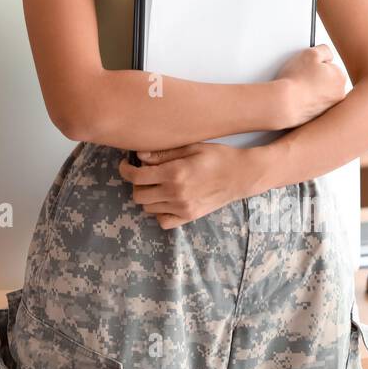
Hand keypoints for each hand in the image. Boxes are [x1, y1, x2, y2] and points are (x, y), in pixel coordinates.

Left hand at [117, 142, 259, 230]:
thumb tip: (139, 156)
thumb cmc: (217, 156)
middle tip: (144, 174)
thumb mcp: (191, 147)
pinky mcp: (189, 217)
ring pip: (148, 208)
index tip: (125, 165)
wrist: (242, 176)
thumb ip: (164, 153)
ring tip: (155, 185)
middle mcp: (176, 193)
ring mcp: (182, 208)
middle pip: (138, 194)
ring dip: (146, 196)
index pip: (136, 177)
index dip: (125, 170)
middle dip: (135, 183)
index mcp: (174, 173)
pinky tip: (165, 200)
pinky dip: (158, 212)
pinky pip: (163, 221)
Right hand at [274, 45, 347, 127]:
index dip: (315, 64)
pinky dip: (306, 101)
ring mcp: (329, 107)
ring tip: (297, 88)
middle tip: (300, 77)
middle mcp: (339, 94)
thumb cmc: (296, 79)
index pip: (329, 65)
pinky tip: (296, 98)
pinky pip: (312, 104)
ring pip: (319, 92)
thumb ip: (324, 50)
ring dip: (310, 89)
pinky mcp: (318, 116)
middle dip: (315, 77)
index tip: (305, 67)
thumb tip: (327, 54)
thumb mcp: (310, 53)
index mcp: (340, 78)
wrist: (283, 104)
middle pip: (326, 80)